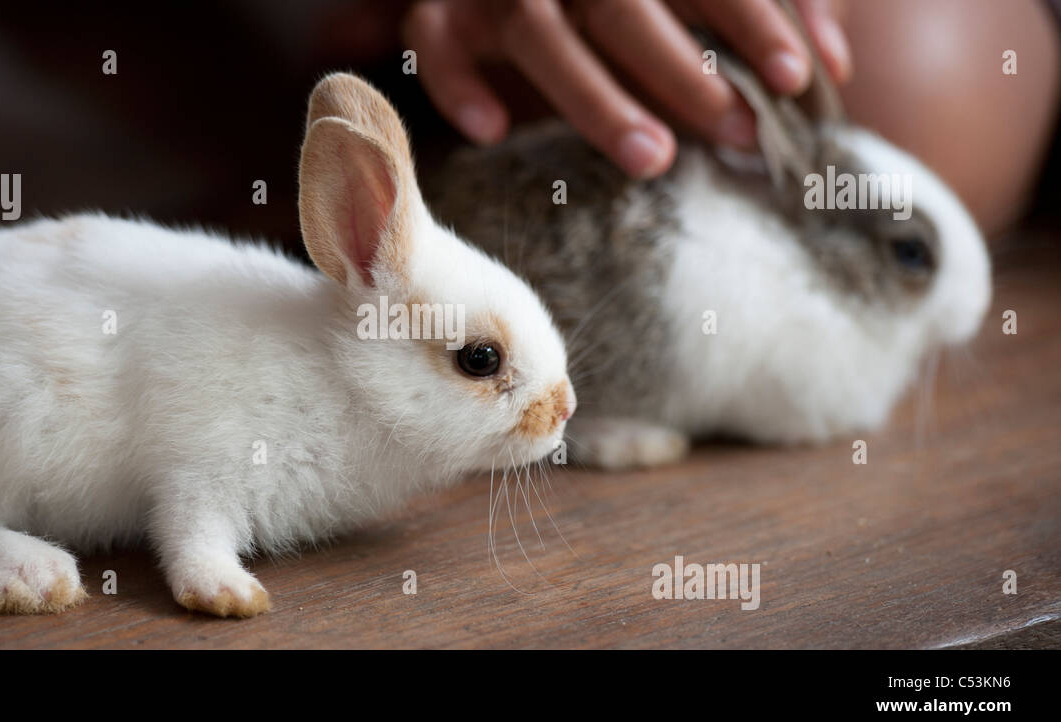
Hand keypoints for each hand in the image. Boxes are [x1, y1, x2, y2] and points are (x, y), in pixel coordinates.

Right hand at [402, 0, 851, 177]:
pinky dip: (459, 85)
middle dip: (685, 72)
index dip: (754, 19)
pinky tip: (495, 132)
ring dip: (596, 97)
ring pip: (539, 33)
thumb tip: (834, 70)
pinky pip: (434, 46)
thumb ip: (773, 11)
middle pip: (624, 5)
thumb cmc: (622, 3)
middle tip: (738, 136)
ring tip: (654, 159)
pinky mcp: (438, 15)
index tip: (798, 80)